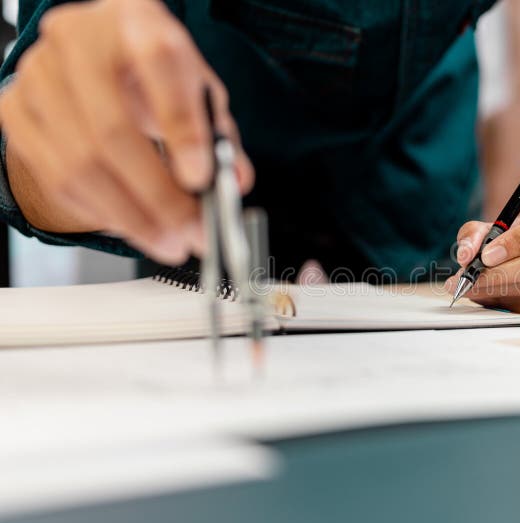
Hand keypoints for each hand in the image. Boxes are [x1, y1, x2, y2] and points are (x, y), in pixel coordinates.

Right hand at [0, 0, 253, 263]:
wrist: (96, 58)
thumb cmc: (153, 74)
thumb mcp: (198, 92)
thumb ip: (221, 137)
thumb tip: (235, 182)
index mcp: (135, 20)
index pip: (158, 63)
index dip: (181, 127)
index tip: (201, 178)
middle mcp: (77, 40)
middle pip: (112, 129)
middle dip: (159, 196)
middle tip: (191, 232)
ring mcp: (39, 76)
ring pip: (80, 164)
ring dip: (132, 217)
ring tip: (170, 242)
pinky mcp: (16, 111)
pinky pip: (57, 179)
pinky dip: (103, 214)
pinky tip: (137, 227)